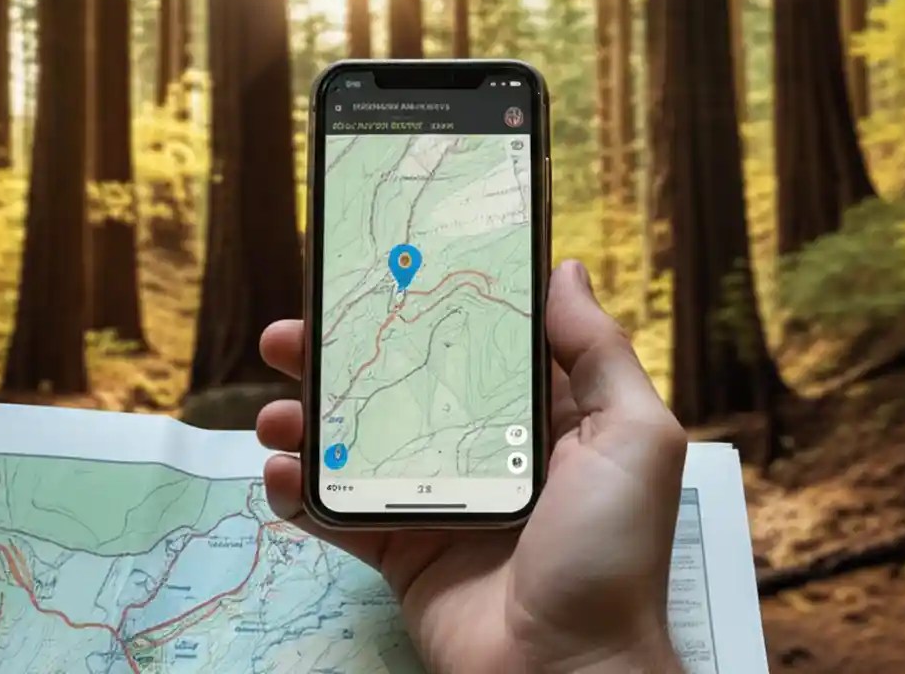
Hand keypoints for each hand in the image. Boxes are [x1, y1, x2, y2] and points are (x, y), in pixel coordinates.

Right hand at [257, 261, 687, 673]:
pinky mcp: (402, 553)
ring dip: (306, 423)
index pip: (473, 345)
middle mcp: (485, 453)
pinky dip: (300, 495)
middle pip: (399, 388)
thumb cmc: (609, 552)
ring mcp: (437, 502)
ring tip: (273, 414)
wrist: (565, 673)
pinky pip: (339, 516)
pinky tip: (280, 476)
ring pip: (357, 447)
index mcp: (541, 420)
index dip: (424, 308)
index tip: (375, 274)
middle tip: (289, 335)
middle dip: (340, 360)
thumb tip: (566, 271)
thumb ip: (599, 353)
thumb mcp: (632, 438)